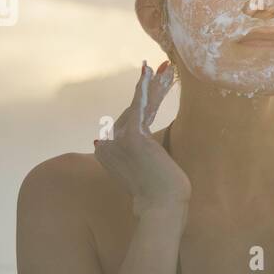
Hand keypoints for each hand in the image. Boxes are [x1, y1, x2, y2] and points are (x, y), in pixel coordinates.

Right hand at [94, 61, 188, 217]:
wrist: (164, 207)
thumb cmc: (161, 193)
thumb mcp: (148, 169)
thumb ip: (144, 153)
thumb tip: (151, 146)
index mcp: (107, 152)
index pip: (128, 120)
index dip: (144, 102)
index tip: (157, 85)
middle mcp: (106, 145)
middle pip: (133, 111)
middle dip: (153, 90)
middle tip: (166, 68)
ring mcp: (117, 141)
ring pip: (139, 106)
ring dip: (154, 85)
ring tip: (167, 66)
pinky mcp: (132, 138)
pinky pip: (140, 106)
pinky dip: (146, 88)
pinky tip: (151, 72)